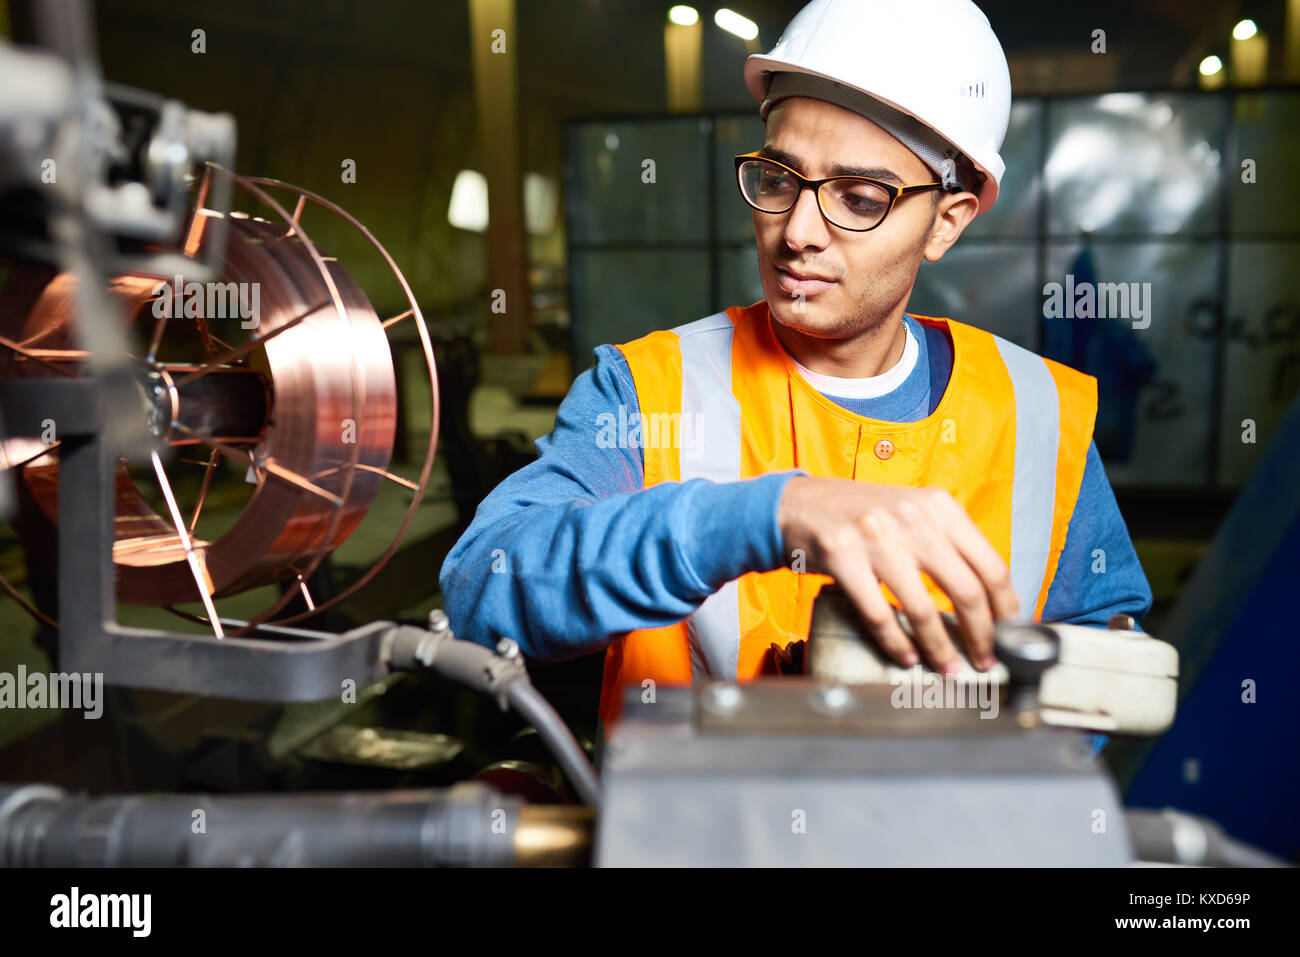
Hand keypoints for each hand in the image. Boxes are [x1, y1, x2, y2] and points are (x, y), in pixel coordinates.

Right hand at [777, 476, 1019, 672]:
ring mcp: (876, 537)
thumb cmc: (862, 515)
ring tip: (950, 668)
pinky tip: (908, 657)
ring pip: (923, 609)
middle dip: (982, 635)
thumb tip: (988, 598)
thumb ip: (947, 543)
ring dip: (941, 649)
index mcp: (938, 506)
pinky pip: (879, 615)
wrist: (800, 505)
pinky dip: (897, 644)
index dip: (1005, 607)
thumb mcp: (913, 512)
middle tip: (986, 659)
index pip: (990, 564)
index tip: (1008, 632)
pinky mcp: (843, 558)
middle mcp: (912, 517)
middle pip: (966, 590)